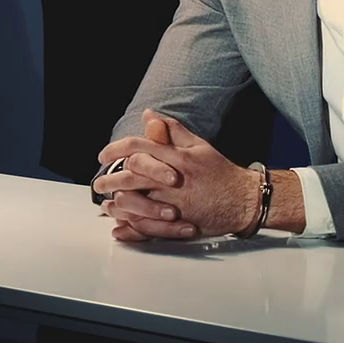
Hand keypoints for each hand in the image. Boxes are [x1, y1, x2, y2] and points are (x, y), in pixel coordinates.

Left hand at [94, 109, 261, 240]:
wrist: (244, 200)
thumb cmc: (220, 172)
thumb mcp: (198, 146)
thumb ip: (172, 130)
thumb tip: (150, 115)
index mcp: (177, 158)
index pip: (139, 148)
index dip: (116, 149)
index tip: (103, 155)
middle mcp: (174, 180)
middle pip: (132, 176)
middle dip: (110, 178)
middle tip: (99, 183)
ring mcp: (175, 203)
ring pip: (137, 203)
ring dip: (118, 203)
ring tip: (107, 204)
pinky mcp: (179, 223)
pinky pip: (149, 227)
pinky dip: (132, 226)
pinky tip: (121, 224)